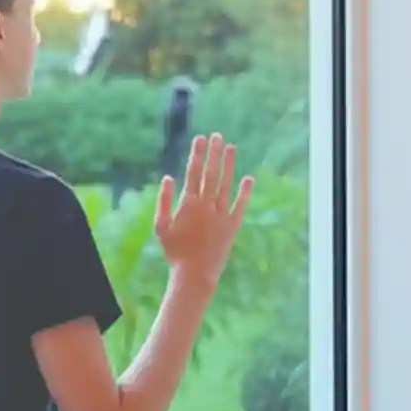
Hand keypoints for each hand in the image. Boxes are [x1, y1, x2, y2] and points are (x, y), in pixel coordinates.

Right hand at [154, 133, 253, 289]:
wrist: (195, 275)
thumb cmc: (174, 252)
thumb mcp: (161, 227)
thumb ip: (163, 201)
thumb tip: (168, 177)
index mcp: (188, 204)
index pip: (194, 172)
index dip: (197, 154)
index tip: (200, 139)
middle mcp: (207, 206)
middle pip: (211, 173)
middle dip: (214, 153)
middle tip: (217, 135)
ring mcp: (221, 215)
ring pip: (226, 184)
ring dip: (229, 165)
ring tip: (231, 147)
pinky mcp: (233, 225)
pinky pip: (240, 205)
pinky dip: (245, 191)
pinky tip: (248, 178)